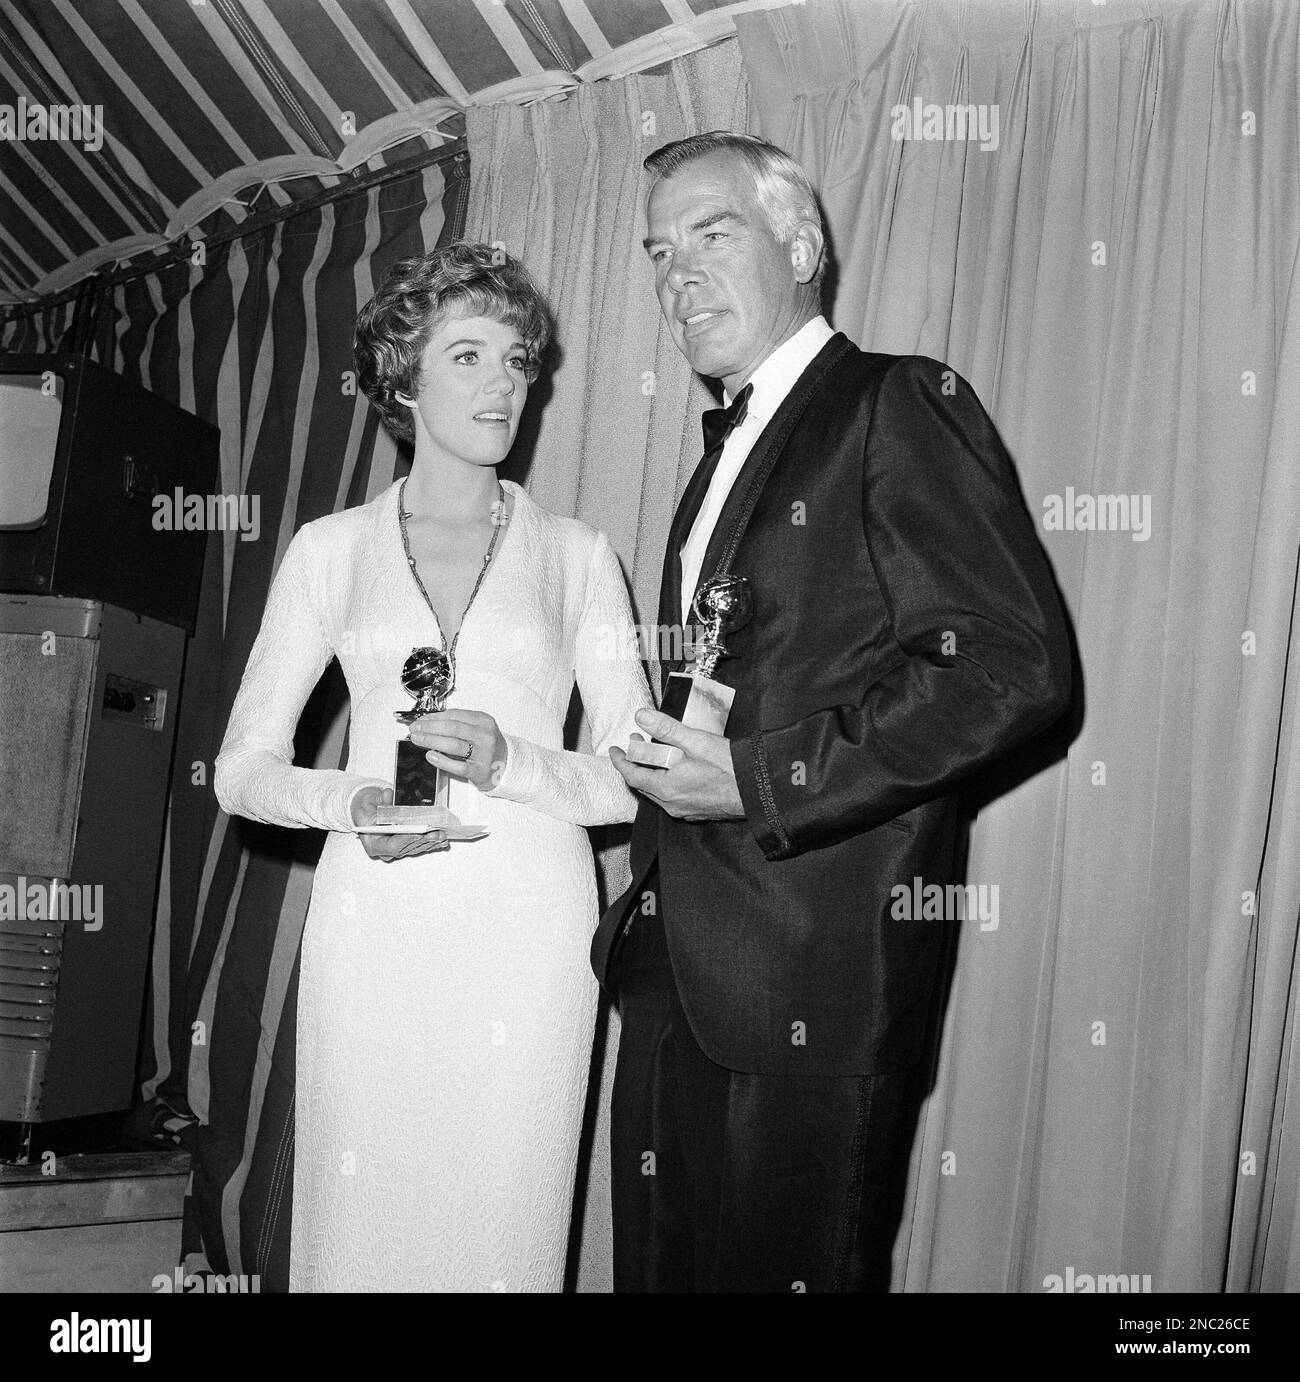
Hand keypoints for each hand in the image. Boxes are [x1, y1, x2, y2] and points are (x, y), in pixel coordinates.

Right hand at [351, 785, 447, 860]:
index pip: (393, 845)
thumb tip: (388, 795)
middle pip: (407, 848)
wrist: (367, 812)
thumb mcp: (371, 802)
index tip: (420, 833)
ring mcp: (395, 851)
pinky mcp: (405, 848)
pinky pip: (418, 847)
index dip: (407, 839)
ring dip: (430, 843)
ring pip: (415, 849)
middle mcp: (385, 851)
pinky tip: (441, 841)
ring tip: (442, 835)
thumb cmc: (368, 809)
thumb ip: (380, 800)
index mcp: (373, 843)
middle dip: (423, 841)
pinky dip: (431, 844)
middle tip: (436, 833)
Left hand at [406, 709, 507, 791]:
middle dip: (430, 728)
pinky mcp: (479, 771)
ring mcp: (483, 754)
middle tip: (415, 729)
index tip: (421, 719)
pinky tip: (430, 755)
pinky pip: (458, 766)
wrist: (505, 765)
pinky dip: (442, 760)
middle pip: (452, 728)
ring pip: (454, 745)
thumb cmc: (487, 746)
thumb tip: (429, 721)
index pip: (455, 715)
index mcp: (483, 721)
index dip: (434, 717)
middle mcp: (485, 736)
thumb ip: (458, 723)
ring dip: (432, 741)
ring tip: (417, 739)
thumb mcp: (478, 728)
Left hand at [610, 708, 744, 820]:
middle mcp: (673, 804)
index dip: (620, 761)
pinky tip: (677, 771)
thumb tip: (641, 717)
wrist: (760, 791)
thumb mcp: (695, 741)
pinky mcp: (699, 812)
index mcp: (666, 788)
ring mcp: (686, 810)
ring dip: (652, 774)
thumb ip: (666, 729)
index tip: (614, 749)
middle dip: (636, 764)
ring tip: (656, 755)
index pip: (632, 776)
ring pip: (659, 792)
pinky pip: (674, 798)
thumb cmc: (730, 768)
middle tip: (636, 745)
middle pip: (644, 785)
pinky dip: (667, 783)